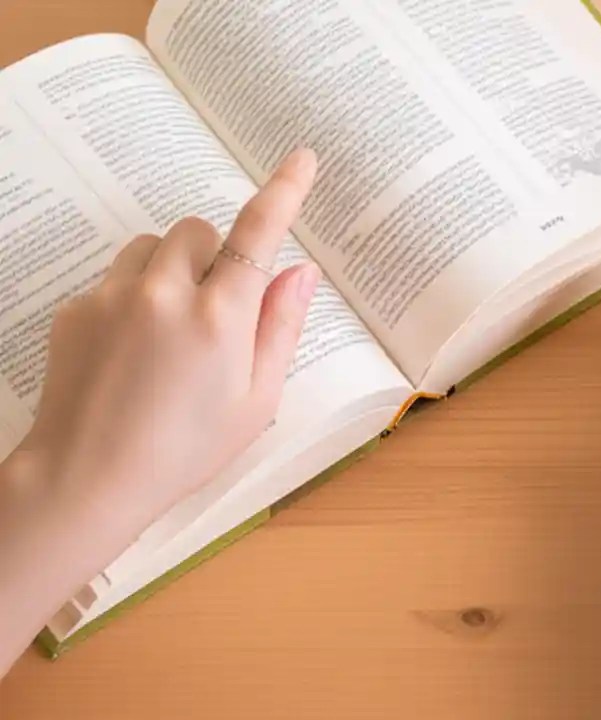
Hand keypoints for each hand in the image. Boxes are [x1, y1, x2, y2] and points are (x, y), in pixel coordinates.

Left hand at [0, 149, 318, 675]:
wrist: (87, 478)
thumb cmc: (185, 450)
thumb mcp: (256, 399)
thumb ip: (281, 328)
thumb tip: (301, 272)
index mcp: (220, 319)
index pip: (258, 234)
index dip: (284, 191)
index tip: (301, 159)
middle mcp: (165, 294)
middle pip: (198, 231)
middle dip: (215, 255)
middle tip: (218, 310)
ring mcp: (113, 297)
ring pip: (153, 246)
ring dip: (172, 269)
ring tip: (172, 329)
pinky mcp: (77, 308)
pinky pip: (116, 276)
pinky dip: (135, 296)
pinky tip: (133, 351)